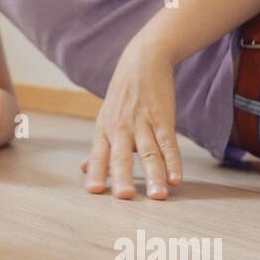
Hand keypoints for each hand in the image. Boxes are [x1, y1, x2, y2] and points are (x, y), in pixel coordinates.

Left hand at [80, 39, 182, 198]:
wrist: (143, 61)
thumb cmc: (122, 96)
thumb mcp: (105, 120)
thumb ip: (97, 149)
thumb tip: (82, 170)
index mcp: (104, 131)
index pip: (98, 156)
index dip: (96, 172)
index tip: (94, 192)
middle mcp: (120, 128)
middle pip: (122, 156)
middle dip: (122, 177)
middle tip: (124, 198)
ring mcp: (142, 123)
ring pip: (149, 152)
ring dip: (155, 175)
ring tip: (159, 196)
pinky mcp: (163, 118)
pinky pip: (169, 142)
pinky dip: (174, 161)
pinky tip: (177, 178)